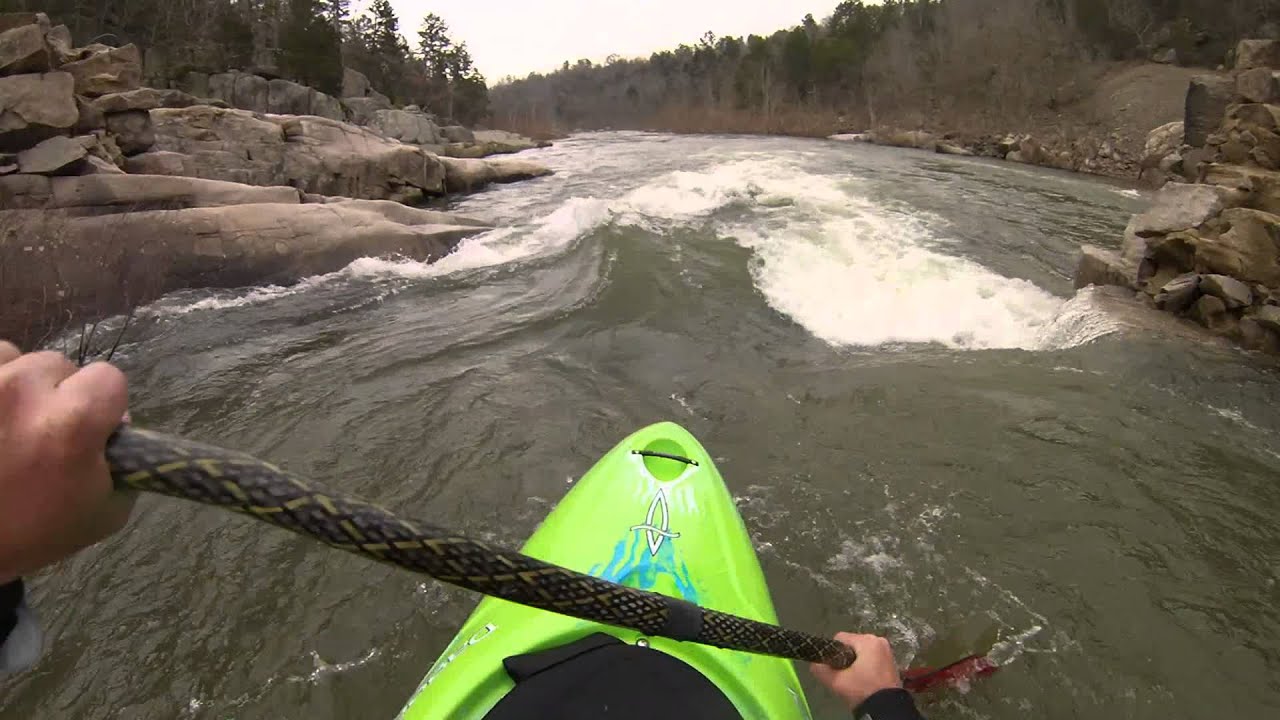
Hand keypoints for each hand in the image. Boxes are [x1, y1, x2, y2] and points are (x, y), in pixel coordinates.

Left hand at [0, 341, 134, 584]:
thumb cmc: (32, 533)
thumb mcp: (106, 511)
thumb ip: (129, 463)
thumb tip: (119, 425)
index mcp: (74, 421)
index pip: (109, 378)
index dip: (104, 406)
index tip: (89, 432)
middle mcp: (25, 390)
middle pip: (60, 366)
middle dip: (58, 396)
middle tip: (39, 436)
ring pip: (17, 357)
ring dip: (19, 384)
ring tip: (7, 424)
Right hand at [810, 632, 903, 710]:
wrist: (886, 710)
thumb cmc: (862, 690)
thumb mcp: (836, 681)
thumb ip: (820, 669)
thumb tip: (814, 663)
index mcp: (868, 640)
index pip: (840, 638)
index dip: (833, 652)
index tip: (835, 668)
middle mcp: (879, 641)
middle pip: (851, 645)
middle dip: (845, 659)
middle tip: (845, 676)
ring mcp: (887, 651)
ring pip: (861, 653)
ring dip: (855, 664)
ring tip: (855, 680)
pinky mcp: (891, 662)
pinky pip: (872, 659)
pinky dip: (866, 667)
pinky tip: (864, 681)